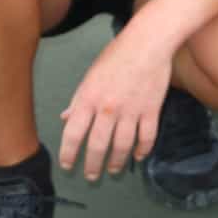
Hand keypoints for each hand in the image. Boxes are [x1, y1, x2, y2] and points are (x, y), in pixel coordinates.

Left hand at [57, 26, 175, 181]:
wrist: (149, 41)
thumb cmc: (117, 54)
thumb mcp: (91, 75)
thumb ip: (78, 99)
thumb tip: (66, 118)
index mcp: (89, 98)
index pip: (73, 134)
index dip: (69, 154)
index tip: (68, 165)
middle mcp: (108, 108)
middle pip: (98, 146)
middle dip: (92, 166)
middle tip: (91, 176)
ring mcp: (131, 110)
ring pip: (122, 146)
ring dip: (116, 162)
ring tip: (113, 169)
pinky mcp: (152, 109)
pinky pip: (147, 137)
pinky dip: (143, 150)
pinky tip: (138, 156)